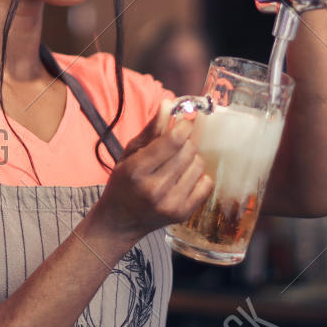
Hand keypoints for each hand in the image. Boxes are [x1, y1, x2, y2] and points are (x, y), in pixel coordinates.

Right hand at [90, 102, 211, 244]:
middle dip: (185, 142)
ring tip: (176, 165)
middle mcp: (154, 189)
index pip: (173, 140)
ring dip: (191, 160)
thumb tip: (169, 104)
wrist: (120, 221)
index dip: (184, 126)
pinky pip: (206, 183)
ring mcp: (170, 204)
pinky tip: (184, 178)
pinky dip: (198, 177)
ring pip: (199, 165)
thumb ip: (151, 130)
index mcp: (137, 170)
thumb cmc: (123, 183)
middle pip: (189, 151)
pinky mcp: (183, 213)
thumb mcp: (129, 154)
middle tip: (175, 146)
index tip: (185, 122)